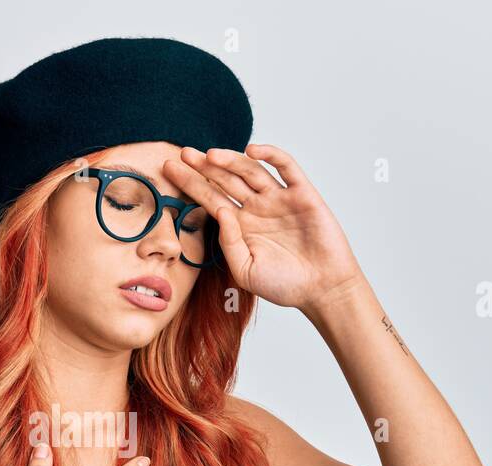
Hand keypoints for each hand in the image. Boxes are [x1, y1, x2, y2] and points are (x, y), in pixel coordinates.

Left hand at [163, 143, 368, 314]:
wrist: (322, 289)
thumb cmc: (284, 284)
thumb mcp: (245, 270)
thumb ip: (229, 243)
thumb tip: (219, 212)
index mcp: (240, 225)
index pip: (210, 198)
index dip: (190, 183)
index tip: (169, 170)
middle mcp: (257, 207)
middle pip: (225, 180)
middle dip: (203, 167)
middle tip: (182, 154)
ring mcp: (279, 198)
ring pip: (250, 171)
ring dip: (231, 160)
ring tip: (210, 155)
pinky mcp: (302, 194)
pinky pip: (286, 167)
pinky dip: (270, 155)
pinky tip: (252, 151)